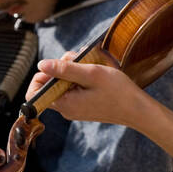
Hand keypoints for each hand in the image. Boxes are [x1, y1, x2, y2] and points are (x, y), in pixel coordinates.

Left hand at [33, 54, 147, 128]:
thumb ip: (64, 69)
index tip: (58, 65)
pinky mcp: (83, 105)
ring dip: (73, 70)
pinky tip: (95, 72)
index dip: (41, 75)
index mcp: (64, 103)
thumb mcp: (91, 74)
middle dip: (61, 67)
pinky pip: (74, 88)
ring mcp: (75, 107)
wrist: (138, 110)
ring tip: (91, 64)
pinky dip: (81, 77)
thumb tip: (41, 64)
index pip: (34, 93)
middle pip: (49, 84)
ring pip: (63, 83)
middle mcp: (66, 108)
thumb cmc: (118, 92)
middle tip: (79, 60)